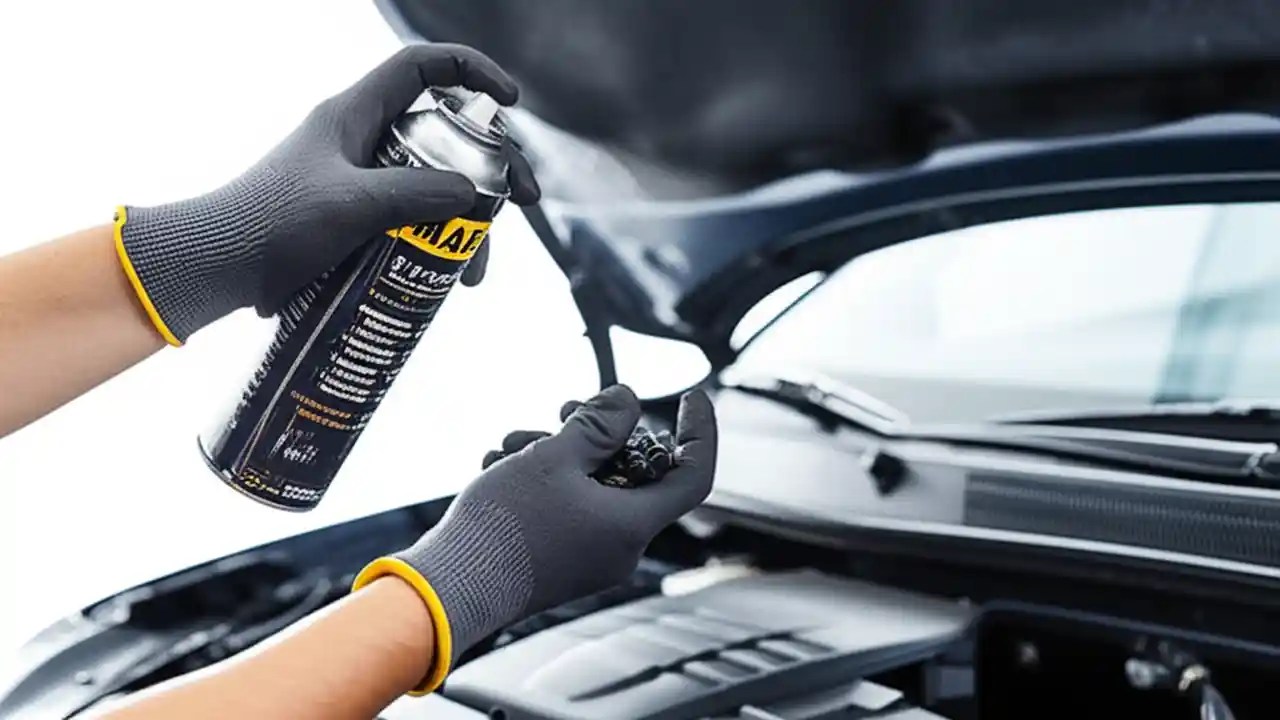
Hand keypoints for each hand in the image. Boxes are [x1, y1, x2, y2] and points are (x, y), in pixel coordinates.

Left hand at [115, 44, 539, 344]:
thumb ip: (414, 194)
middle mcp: (362, 141)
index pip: (421, 68)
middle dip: (491, 167)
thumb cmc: (271, 224)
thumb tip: (471, 195)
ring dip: (467, 222)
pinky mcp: (358, 219)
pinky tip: (450, 278)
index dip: (471, 71)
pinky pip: (414, 220)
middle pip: (445, 136)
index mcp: (355, 115)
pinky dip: (438, 243)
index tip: (511, 101)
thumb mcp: (350, 206)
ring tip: (476, 271)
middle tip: (524, 201)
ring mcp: (361, 181)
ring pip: (435, 186)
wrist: (220, 268)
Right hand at [352, 385, 716, 693]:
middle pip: (634, 473)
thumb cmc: (503, 526)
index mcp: (632, 526)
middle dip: (598, 433)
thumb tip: (629, 400)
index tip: (690, 395)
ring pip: (593, 486)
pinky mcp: (560, 560)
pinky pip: (569, 508)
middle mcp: (619, 548)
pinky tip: (502, 464)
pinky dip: (544, 479)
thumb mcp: (554, 457)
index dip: (700, 430)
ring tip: (514, 441)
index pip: (694, 475)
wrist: (450, 588)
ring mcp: (589, 557)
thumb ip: (599, 423)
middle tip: (565, 408)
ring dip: (560, 452)